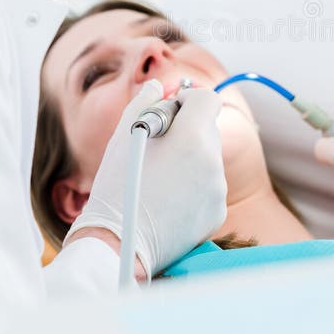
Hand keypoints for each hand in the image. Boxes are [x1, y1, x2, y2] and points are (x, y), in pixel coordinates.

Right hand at [64, 80, 226, 277]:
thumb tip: (157, 86)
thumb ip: (144, 103)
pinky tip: (168, 199)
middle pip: (207, 129)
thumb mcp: (123, 136)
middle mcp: (212, 162)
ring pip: (208, 159)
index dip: (187, 100)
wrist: (119, 247)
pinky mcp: (217, 213)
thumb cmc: (116, 189)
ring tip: (159, 178)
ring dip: (190, 159)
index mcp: (192, 138)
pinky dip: (194, 187)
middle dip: (186, 130)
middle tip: (158, 147)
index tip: (170, 111)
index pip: (207, 99)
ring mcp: (218, 190)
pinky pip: (209, 187)